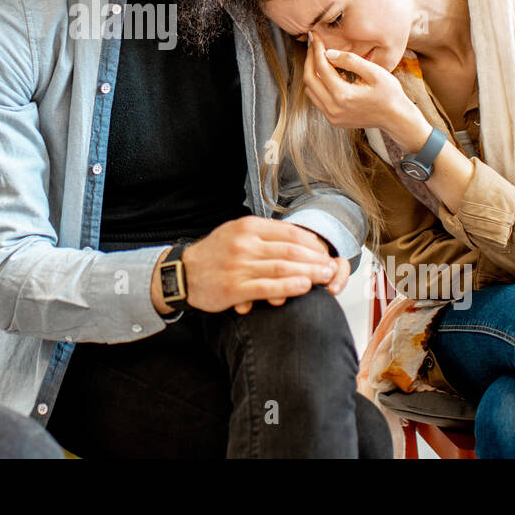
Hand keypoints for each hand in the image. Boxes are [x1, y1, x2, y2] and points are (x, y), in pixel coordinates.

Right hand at [154, 216, 338, 315]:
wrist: (183, 273)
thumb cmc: (214, 254)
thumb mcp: (236, 233)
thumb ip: (264, 235)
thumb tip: (297, 240)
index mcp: (248, 227)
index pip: (289, 232)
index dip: (312, 243)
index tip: (325, 252)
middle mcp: (244, 243)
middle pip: (290, 250)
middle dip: (316, 260)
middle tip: (331, 267)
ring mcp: (239, 265)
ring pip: (282, 268)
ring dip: (309, 273)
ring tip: (325, 278)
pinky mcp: (233, 287)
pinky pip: (267, 286)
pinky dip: (289, 286)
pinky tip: (304, 287)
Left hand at [303, 30, 414, 133]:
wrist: (396, 118)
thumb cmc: (390, 94)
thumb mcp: (375, 72)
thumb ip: (351, 61)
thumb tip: (328, 53)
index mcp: (343, 95)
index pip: (321, 68)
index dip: (316, 50)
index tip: (315, 37)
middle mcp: (333, 108)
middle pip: (309, 80)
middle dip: (310, 59)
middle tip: (313, 45)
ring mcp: (332, 116)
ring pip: (310, 91)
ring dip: (312, 73)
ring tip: (320, 58)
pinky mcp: (333, 120)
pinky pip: (317, 100)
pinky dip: (319, 86)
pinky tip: (328, 75)